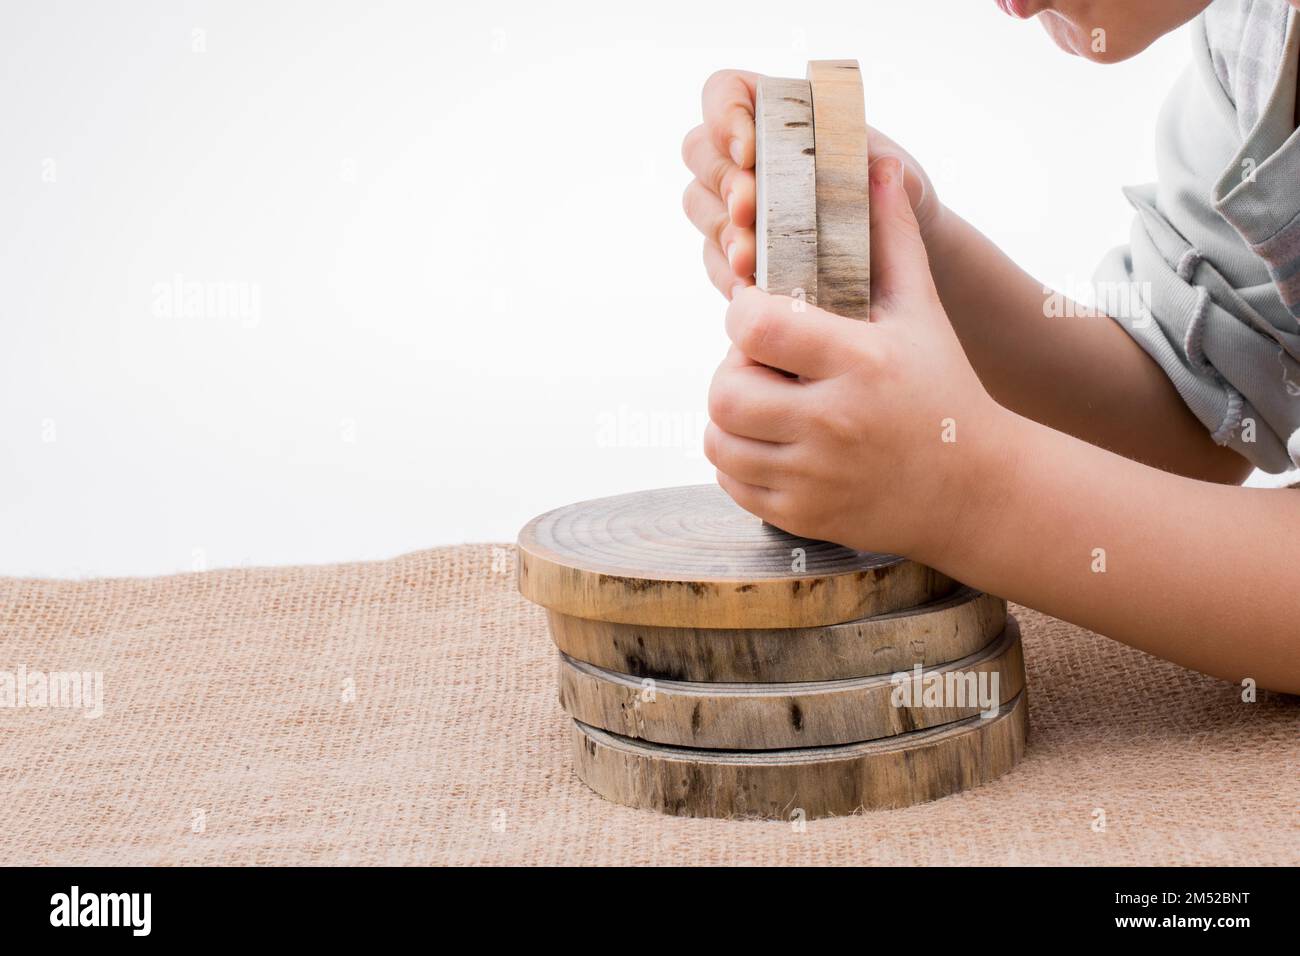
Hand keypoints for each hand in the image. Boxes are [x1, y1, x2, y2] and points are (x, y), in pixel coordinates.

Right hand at [681, 70, 941, 299]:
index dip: (724, 116)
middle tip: (749, 212)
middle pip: (699, 151)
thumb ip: (890, 172)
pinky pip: (713, 258)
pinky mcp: (734, 248)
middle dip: (723, 183)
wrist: (896, 258)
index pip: (724, 93)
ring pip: (698, 204)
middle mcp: (747, 154)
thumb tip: (884, 168)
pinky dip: (728, 273)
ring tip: (750, 261)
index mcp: (779, 114)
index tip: (751, 152)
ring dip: (721, 232)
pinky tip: (751, 286)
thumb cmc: (894, 201)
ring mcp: (734, 201)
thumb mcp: (901, 178)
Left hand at [703, 157, 1009, 560]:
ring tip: (765, 404)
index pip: (755, 326)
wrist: (976, 490)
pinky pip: (732, 483)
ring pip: (718, 439)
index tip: (760, 315)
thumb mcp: (922, 312)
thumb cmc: (944, 390)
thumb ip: (892, 239)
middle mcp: (833, 423)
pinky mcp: (802, 517)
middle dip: (733, 370)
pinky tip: (773, 443)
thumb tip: (877, 164)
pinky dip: (739, 461)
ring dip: (730, 417)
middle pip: (724, 388)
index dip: (743, 314)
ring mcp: (815, 477)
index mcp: (860, 362)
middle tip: (762, 366)